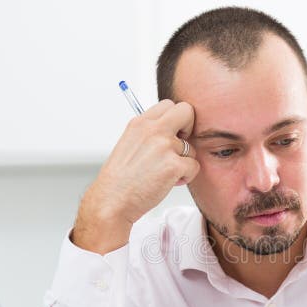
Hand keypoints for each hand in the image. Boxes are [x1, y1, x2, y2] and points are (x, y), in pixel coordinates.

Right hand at [72, 100, 199, 253]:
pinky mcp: (174, 165)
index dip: (176, 120)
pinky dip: (186, 177)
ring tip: (165, 173)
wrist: (112, 201)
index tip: (172, 134)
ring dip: (184, 161)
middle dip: (190, 127)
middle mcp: (152, 130)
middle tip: (180, 146)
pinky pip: (194, 166)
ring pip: (191, 147)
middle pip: (187, 111)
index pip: (168, 105)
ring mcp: (164, 146)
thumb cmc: (121, 179)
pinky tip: (169, 182)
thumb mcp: (130, 144)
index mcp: (139, 123)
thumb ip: (150, 134)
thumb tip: (175, 131)